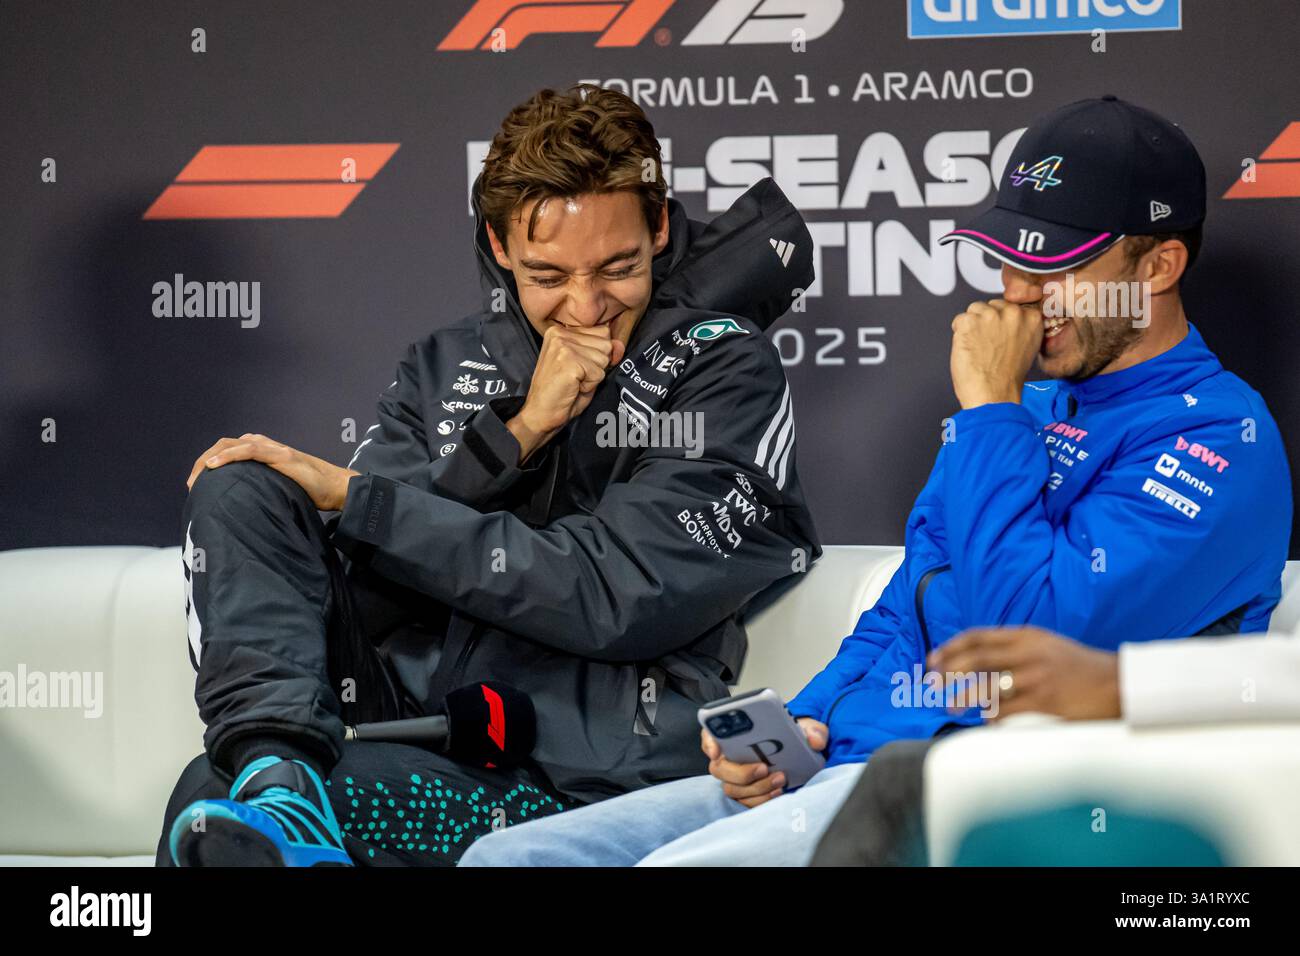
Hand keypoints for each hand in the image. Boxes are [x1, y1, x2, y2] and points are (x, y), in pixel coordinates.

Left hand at [186, 434, 358, 510]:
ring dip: (210, 459)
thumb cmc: (312, 493)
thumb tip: (242, 507)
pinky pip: (248, 450)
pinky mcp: (281, 456)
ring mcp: (274, 449)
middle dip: (203, 462)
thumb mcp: (279, 489)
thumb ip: (262, 489)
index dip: (208, 464)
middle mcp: (266, 445)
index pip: (228, 450)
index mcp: (264, 452)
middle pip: (224, 444)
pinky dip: (228, 455)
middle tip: (191, 485)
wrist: (338, 488)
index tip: (196, 485)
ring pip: (232, 444)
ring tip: (197, 477)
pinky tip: (214, 466)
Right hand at [507, 324, 625, 462]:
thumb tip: (619, 344)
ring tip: (574, 382)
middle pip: (605, 344)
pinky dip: (590, 385)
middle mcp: (560, 333)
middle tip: (576, 377)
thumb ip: (603, 351)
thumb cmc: (561, 392)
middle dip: (598, 365)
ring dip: (593, 376)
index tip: (581, 367)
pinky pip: (599, 373)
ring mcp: (564, 346)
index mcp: (561, 331)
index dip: (600, 353)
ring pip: (604, 359)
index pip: (602, 332)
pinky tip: (573, 387)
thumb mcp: (586, 366)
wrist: (540, 414)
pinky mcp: (569, 361)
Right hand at [700, 717, 828, 808]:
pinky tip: (777, 791)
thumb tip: (813, 740)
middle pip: (719, 768)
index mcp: (734, 733)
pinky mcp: (745, 792)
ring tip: (778, 780)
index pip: (710, 733)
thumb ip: (812, 730)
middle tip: (763, 768)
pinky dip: (760, 800)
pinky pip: (745, 801)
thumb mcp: (806, 727)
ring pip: (732, 788)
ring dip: (755, 787)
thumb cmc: (793, 738)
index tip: (717, 750)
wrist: (799, 755)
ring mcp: (735, 776)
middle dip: (741, 771)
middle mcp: (729, 755)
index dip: (709, 742)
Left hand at [927, 626, 1120, 720]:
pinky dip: (991, 716)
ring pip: (988, 685)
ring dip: (965, 696)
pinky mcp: (1045, 700)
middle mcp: (1029, 652)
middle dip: (949, 671)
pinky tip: (985, 720)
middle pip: (976, 658)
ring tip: (952, 705)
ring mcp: (1037, 676)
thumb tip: (979, 662)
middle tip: (933, 683)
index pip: (979, 636)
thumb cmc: (1082, 668)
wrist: (1121, 682)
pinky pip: (1006, 710)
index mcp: (1028, 635)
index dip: (951, 647)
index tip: (933, 659)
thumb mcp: (1048, 646)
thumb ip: (1017, 650)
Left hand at [949, 298, 1042, 409]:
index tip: (999, 335)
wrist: (993, 395)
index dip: (1001, 322)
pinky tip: (968, 349)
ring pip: (974, 310)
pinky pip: (958, 320)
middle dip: (986, 322)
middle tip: (987, 346)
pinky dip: (959, 334)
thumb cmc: (1006, 379)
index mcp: (1031, 318)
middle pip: (991, 305)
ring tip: (978, 349)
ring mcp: (990, 316)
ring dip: (972, 326)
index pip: (1010, 306)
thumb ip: (1020, 328)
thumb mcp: (1026, 347)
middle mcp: (1013, 313)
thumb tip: (1006, 321)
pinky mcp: (969, 321)